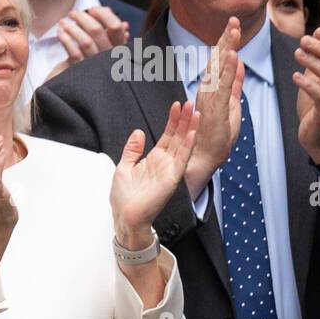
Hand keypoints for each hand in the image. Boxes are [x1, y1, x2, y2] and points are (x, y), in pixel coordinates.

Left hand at [48, 6, 129, 78]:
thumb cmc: (92, 65)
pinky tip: (59, 33)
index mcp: (120, 50)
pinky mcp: (80, 73)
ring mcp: (95, 66)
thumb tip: (112, 13)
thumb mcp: (104, 49)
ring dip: (71, 28)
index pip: (116, 27)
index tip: (92, 9)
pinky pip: (73, 53)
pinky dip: (65, 40)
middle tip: (72, 13)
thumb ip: (109, 34)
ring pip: (85, 41)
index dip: (103, 14)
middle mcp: (109, 59)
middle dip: (82, 17)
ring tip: (63, 22)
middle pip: (97, 31)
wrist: (78, 91)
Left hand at [110, 101, 199, 246]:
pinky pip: (182, 159)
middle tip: (190, 102)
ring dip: (189, 128)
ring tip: (195, 111)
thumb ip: (133, 149)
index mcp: (154, 159)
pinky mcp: (172, 178)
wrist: (126, 216)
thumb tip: (139, 132)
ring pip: (183, 144)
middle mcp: (165, 163)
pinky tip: (192, 132)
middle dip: (184, 119)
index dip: (172, 120)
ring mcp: (170, 169)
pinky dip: (188, 145)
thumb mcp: (124, 167)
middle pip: (178, 136)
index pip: (167, 135)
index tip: (177, 105)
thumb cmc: (124, 197)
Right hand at [183, 16, 243, 198]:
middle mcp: (209, 90)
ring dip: (226, 48)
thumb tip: (238, 64)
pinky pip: (221, 85)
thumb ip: (234, 84)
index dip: (227, 42)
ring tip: (233, 30)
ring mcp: (210, 98)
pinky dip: (226, 70)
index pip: (221, 61)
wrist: (205, 158)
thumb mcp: (232, 105)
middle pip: (218, 60)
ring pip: (218, 68)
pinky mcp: (213, 108)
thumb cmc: (217, 136)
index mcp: (214, 88)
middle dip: (226, 39)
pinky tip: (231, 55)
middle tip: (234, 19)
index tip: (234, 25)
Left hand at [293, 26, 319, 163]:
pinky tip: (295, 76)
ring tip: (297, 53)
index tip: (317, 30)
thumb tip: (309, 42)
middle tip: (304, 39)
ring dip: (314, 63)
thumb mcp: (314, 82)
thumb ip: (314, 65)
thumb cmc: (314, 108)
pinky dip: (308, 85)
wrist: (318, 138)